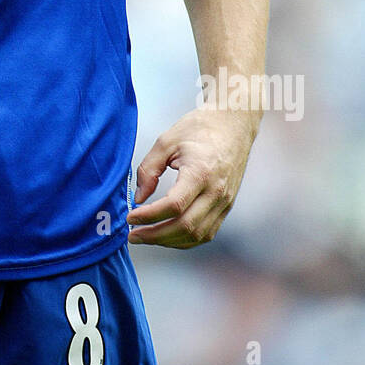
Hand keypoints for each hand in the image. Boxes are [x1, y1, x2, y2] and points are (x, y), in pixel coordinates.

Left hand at [126, 104, 259, 247]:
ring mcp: (224, 202)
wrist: (233, 124)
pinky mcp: (227, 206)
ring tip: (147, 236)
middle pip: (185, 226)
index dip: (149, 216)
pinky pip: (206, 232)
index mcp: (201, 173)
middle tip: (133, 235)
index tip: (131, 217)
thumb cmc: (200, 129)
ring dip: (169, 241)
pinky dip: (185, 240)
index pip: (173, 206)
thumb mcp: (166, 141)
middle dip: (155, 235)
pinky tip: (168, 235)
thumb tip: (139, 198)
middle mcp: (216, 192)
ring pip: (197, 235)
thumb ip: (149, 170)